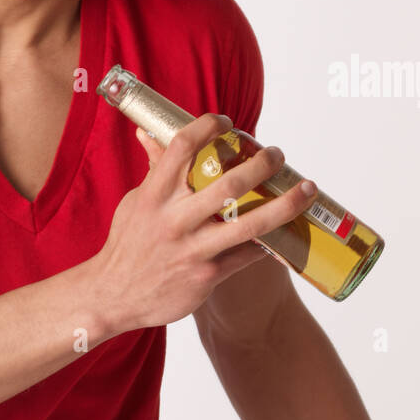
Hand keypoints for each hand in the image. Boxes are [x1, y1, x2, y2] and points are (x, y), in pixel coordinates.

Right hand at [88, 113, 316, 333]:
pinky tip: (288, 233)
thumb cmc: (128, 244)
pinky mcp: (205, 276)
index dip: (208, 127)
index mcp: (154, 195)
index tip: (227, 122)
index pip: (182, 147)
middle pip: (228, 184)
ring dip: (284, 205)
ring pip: (249, 224)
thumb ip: (154, 171)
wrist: (112, 296)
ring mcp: (192, 250)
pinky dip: (269, 245)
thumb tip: (151, 132)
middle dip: (261, 164)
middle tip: (278, 155)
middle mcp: (174, 220)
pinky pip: (246, 256)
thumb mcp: (135, 203)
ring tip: (307, 189)